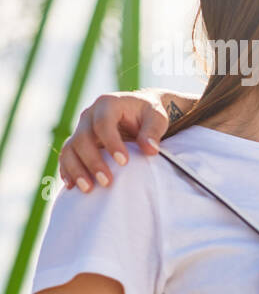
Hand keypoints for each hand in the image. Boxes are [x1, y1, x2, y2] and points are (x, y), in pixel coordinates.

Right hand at [58, 90, 172, 191]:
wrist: (139, 112)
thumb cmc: (148, 114)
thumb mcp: (157, 117)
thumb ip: (153, 131)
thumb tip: (150, 150)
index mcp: (108, 104)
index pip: (103, 123)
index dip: (111, 143)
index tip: (124, 162)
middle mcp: (89, 115)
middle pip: (83, 138)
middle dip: (93, 161)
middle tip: (107, 182)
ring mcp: (81, 129)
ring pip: (70, 149)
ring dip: (76, 170)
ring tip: (88, 189)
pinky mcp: (78, 143)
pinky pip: (67, 156)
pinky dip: (68, 171)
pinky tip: (74, 187)